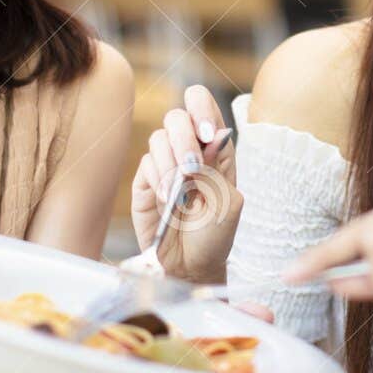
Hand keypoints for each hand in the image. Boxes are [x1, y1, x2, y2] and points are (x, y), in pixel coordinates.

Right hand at [130, 85, 241, 283]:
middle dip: (184, 139)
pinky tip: (168, 201)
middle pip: (177, 117)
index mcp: (215, 150)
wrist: (191, 265)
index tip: (205, 132)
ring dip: (170, 164)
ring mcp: (164, 164)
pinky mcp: (145, 181)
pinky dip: (157, 179)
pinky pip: (145, 164)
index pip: (204, 107)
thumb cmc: (215, 235)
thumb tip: (211, 137)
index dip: (202, 108)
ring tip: (180, 195)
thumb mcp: (227, 204)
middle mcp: (188, 150)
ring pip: (158, 138)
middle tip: (192, 168)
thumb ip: (217, 171)